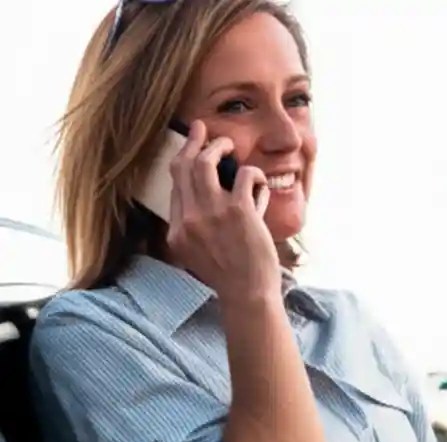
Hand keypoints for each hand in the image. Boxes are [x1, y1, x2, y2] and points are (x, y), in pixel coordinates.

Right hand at [165, 120, 279, 302]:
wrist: (247, 295)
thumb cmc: (231, 277)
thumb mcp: (199, 254)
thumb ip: (199, 227)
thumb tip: (213, 199)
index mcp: (177, 231)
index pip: (175, 186)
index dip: (182, 163)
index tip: (190, 150)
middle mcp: (190, 219)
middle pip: (184, 168)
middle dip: (193, 143)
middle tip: (202, 129)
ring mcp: (213, 214)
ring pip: (206, 163)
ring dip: (218, 147)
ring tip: (228, 144)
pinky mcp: (239, 212)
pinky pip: (245, 175)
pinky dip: (253, 173)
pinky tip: (258, 181)